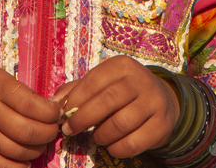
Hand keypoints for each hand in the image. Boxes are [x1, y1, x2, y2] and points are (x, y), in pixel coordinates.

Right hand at [0, 65, 60, 167]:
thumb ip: (20, 93)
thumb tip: (49, 111)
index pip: (30, 103)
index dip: (49, 113)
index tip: (56, 114)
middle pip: (25, 129)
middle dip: (46, 134)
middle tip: (52, 132)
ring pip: (14, 149)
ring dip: (34, 151)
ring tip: (40, 146)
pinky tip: (25, 163)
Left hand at [51, 56, 179, 158]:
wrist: (162, 100)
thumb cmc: (122, 92)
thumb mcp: (102, 83)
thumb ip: (76, 90)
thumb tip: (53, 103)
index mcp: (122, 65)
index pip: (94, 81)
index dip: (75, 100)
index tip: (63, 115)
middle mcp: (141, 79)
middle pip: (107, 101)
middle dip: (83, 119)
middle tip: (70, 130)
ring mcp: (154, 101)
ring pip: (121, 123)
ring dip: (101, 135)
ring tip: (95, 137)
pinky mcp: (162, 124)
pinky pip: (135, 142)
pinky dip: (118, 148)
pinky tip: (112, 146)